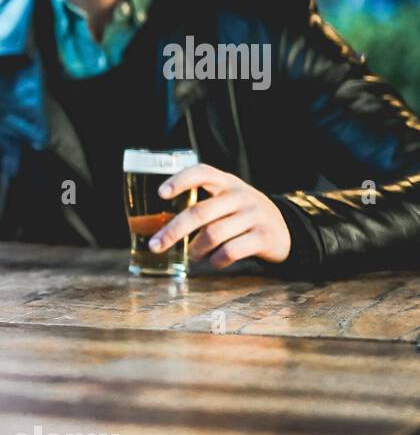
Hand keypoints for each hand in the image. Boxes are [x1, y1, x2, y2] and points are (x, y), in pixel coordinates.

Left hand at [151, 164, 290, 267]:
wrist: (285, 229)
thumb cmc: (241, 215)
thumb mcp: (224, 201)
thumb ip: (197, 206)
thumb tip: (150, 226)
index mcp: (226, 182)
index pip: (202, 172)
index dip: (180, 180)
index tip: (160, 194)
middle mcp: (240, 195)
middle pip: (200, 212)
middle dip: (172, 231)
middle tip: (155, 246)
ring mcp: (254, 215)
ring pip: (213, 234)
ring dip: (194, 249)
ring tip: (190, 255)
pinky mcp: (263, 237)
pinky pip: (231, 251)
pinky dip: (215, 260)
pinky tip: (212, 262)